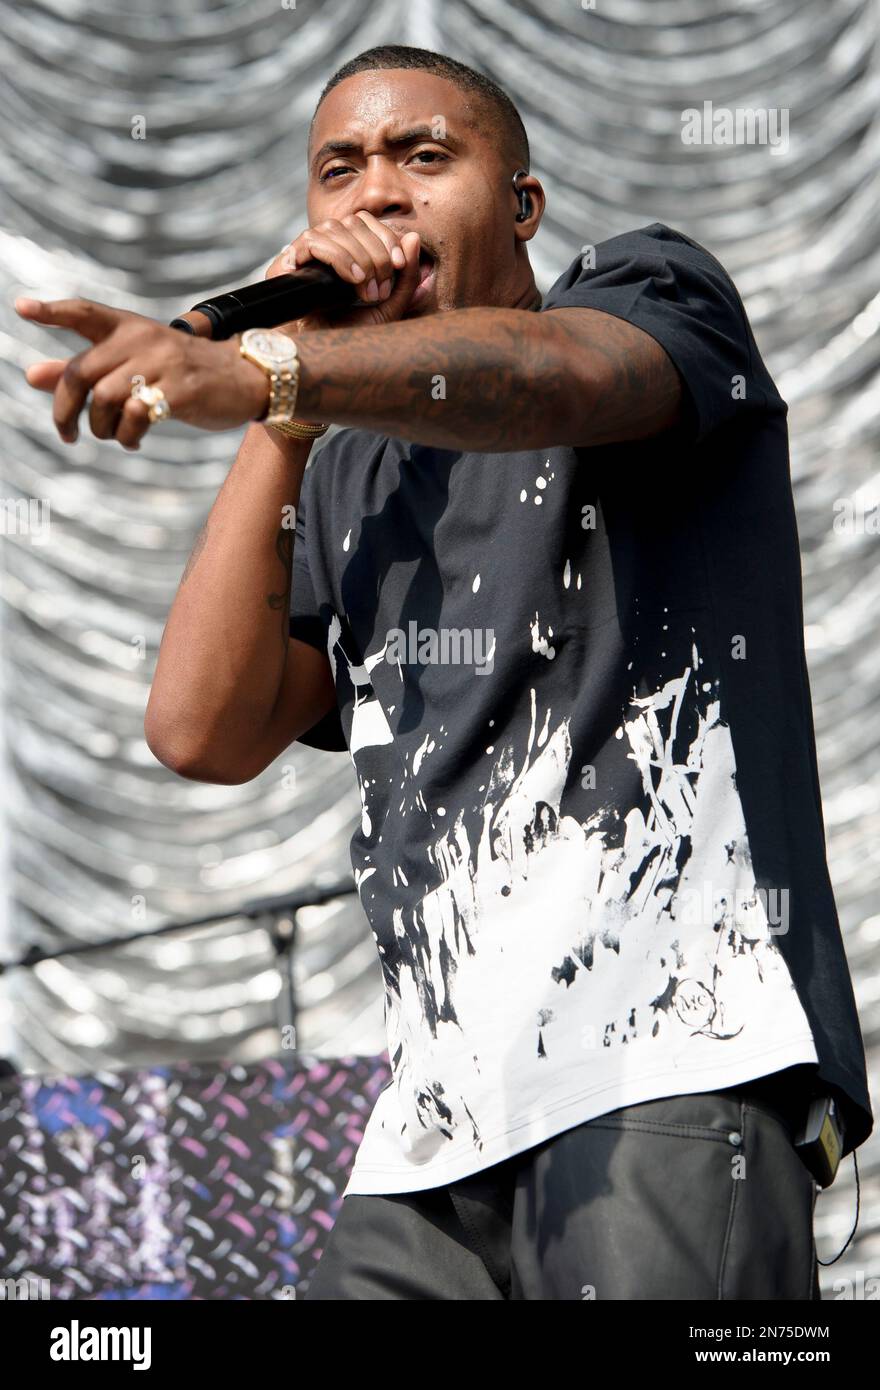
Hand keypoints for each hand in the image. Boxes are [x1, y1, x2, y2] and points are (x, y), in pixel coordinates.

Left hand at [14, 297, 268, 449]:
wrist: (244, 379)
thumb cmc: (182, 373)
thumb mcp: (134, 364)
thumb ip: (83, 370)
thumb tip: (29, 375)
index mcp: (127, 327)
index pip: (83, 312)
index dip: (51, 311)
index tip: (20, 308)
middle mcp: (142, 338)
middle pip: (82, 372)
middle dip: (65, 410)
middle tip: (68, 434)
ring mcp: (162, 362)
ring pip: (105, 398)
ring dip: (102, 428)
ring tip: (115, 436)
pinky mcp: (180, 390)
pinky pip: (136, 416)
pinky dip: (127, 436)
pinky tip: (134, 440)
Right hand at [265, 212, 421, 333]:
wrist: (327, 351)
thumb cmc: (357, 329)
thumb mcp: (390, 304)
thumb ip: (407, 275)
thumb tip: (414, 237)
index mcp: (351, 245)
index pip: (369, 220)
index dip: (387, 237)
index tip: (400, 266)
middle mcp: (329, 241)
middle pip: (355, 221)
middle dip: (376, 255)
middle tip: (380, 291)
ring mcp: (309, 248)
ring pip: (336, 228)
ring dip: (359, 258)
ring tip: (366, 292)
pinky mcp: (291, 259)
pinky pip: (314, 242)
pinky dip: (338, 257)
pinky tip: (352, 280)